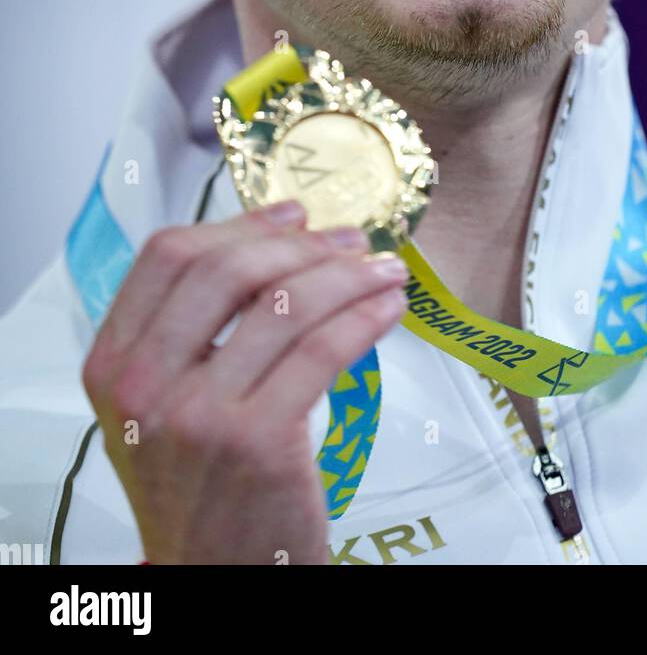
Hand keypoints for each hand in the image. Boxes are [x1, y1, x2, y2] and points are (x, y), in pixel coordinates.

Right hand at [82, 202, 407, 564]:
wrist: (211, 578)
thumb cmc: (198, 484)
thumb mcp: (162, 404)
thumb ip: (191, 330)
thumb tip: (276, 240)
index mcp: (113, 363)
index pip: (169, 256)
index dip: (240, 223)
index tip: (294, 214)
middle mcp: (145, 385)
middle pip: (229, 269)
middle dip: (302, 245)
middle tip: (352, 241)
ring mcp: (199, 414)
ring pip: (286, 305)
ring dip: (348, 275)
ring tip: (384, 270)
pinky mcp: (259, 442)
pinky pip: (323, 350)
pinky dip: (365, 317)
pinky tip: (388, 309)